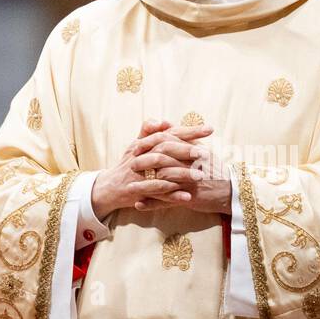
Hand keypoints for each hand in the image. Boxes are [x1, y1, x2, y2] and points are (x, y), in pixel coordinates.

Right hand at [90, 119, 213, 220]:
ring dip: (182, 174)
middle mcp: (143, 156)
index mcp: (146, 143)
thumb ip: (148, 131)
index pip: (170, 133)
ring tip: (201, 177)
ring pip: (163, 172)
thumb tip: (164, 121)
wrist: (110, 187)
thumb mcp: (136, 145)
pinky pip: (158, 194)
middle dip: (187, 151)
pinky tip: (188, 197)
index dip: (189, 131)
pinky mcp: (140, 192)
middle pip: (166, 149)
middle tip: (205, 154)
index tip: (209, 129)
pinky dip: (173, 196)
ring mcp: (141, 174)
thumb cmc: (127, 164)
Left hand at [129, 135, 231, 213]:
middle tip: (131, 164)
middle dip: (143, 161)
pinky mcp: (190, 198)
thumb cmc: (215, 169)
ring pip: (162, 181)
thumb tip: (165, 124)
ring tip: (130, 187)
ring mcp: (189, 181)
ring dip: (143, 185)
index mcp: (192, 149)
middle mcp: (190, 163)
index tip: (136, 145)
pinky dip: (152, 203)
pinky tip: (139, 204)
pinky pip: (167, 201)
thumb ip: (183, 137)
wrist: (233, 190)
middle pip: (161, 158)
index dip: (148, 142)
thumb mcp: (201, 149)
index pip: (165, 140)